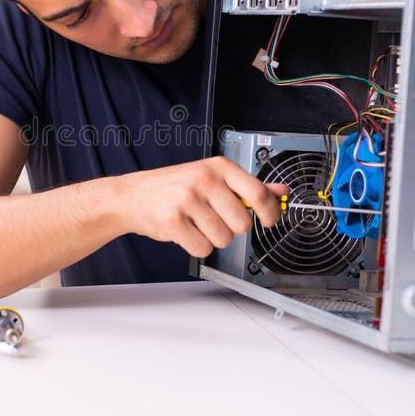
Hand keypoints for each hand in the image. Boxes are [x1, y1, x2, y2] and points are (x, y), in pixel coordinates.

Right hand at [115, 156, 287, 257]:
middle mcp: (204, 179)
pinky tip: (185, 232)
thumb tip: (282, 192)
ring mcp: (187, 199)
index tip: (270, 220)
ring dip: (212, 238)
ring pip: (223, 239)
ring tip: (196, 224)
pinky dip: (196, 247)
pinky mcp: (173, 221)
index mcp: (218, 166)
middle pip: (242, 223)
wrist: (132, 196)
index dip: (271, 212)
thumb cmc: (174, 187)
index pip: (258, 193)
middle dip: (231, 228)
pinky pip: (202, 249)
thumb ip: (247, 186)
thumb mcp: (212, 178)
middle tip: (214, 218)